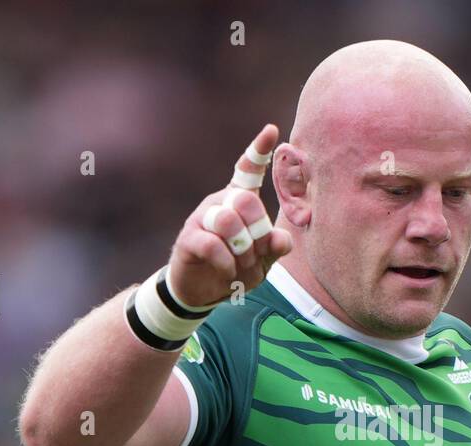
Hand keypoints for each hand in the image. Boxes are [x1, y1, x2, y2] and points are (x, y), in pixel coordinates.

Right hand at [167, 123, 293, 309]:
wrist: (202, 291)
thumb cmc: (235, 267)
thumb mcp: (262, 260)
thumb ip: (274, 247)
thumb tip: (282, 240)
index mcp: (239, 201)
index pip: (248, 169)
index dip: (259, 150)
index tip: (271, 130)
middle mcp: (220, 203)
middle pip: (246, 200)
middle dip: (258, 231)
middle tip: (256, 254)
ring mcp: (202, 219)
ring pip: (228, 221)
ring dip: (242, 250)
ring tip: (241, 265)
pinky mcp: (188, 239)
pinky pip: (213, 245)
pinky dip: (227, 263)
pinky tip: (229, 272)